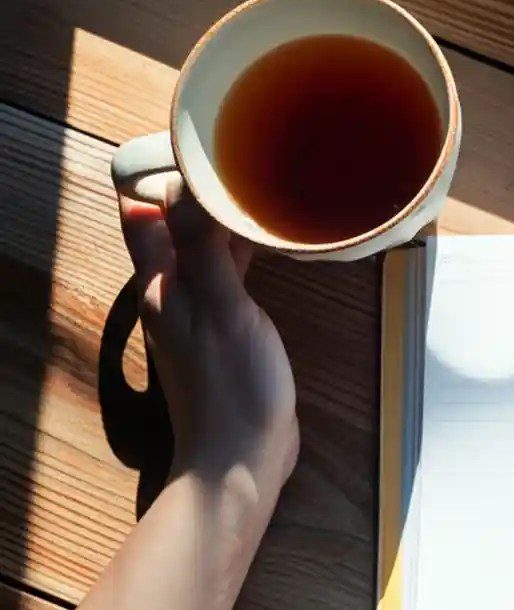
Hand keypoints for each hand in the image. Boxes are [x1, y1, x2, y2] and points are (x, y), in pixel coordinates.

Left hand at [118, 175, 297, 489]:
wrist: (241, 460)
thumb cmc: (234, 385)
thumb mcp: (222, 307)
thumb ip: (201, 248)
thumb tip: (181, 188)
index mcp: (161, 286)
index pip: (146, 214)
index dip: (169, 178)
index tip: (208, 149)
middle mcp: (172, 296)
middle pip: (176, 229)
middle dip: (201, 194)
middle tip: (244, 160)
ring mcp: (199, 315)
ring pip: (204, 252)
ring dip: (225, 224)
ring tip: (261, 192)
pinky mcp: (227, 333)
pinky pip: (229, 277)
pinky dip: (244, 255)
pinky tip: (271, 246)